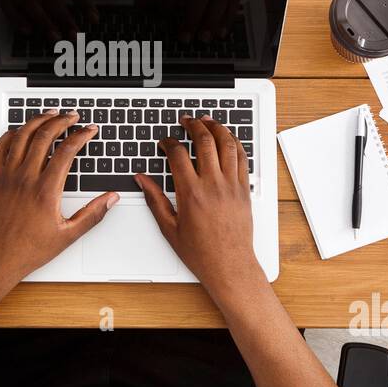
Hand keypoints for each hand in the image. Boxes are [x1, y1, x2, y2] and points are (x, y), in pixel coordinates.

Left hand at [0, 110, 118, 286]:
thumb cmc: (30, 249)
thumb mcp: (68, 235)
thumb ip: (93, 214)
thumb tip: (111, 198)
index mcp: (46, 190)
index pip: (66, 151)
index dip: (81, 135)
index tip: (89, 130)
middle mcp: (25, 178)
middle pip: (44, 136)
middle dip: (61, 121)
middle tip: (72, 116)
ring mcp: (8, 177)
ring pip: (21, 137)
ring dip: (37, 121)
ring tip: (49, 114)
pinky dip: (9, 135)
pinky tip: (18, 131)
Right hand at [136, 116, 262, 300]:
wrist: (229, 265)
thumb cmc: (201, 252)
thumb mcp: (169, 227)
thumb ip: (154, 199)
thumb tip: (142, 180)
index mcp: (191, 193)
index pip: (178, 155)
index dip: (169, 143)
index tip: (165, 142)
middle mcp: (213, 185)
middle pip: (205, 141)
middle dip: (194, 125)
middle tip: (186, 120)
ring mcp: (232, 185)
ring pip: (227, 144)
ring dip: (217, 128)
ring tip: (208, 120)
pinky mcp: (245, 190)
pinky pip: (242, 158)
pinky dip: (235, 143)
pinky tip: (229, 138)